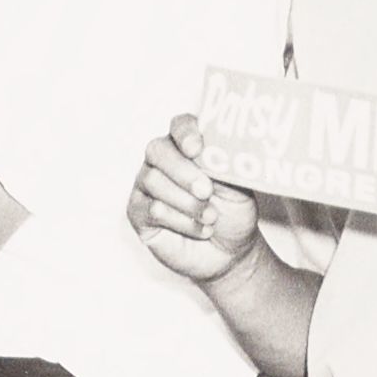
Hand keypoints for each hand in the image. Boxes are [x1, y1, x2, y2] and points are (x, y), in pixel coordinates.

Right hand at [128, 114, 262, 285]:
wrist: (230, 251)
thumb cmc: (233, 212)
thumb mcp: (239, 185)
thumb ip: (225, 163)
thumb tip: (219, 150)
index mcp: (188, 145)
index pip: (180, 125)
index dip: (185, 133)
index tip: (197, 149)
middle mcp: (163, 160)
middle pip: (157, 150)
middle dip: (183, 171)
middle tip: (207, 191)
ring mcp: (146, 185)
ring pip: (153, 181)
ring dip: (187, 203)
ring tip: (211, 217)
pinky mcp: (138, 212)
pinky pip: (152, 209)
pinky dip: (181, 222)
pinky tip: (201, 229)